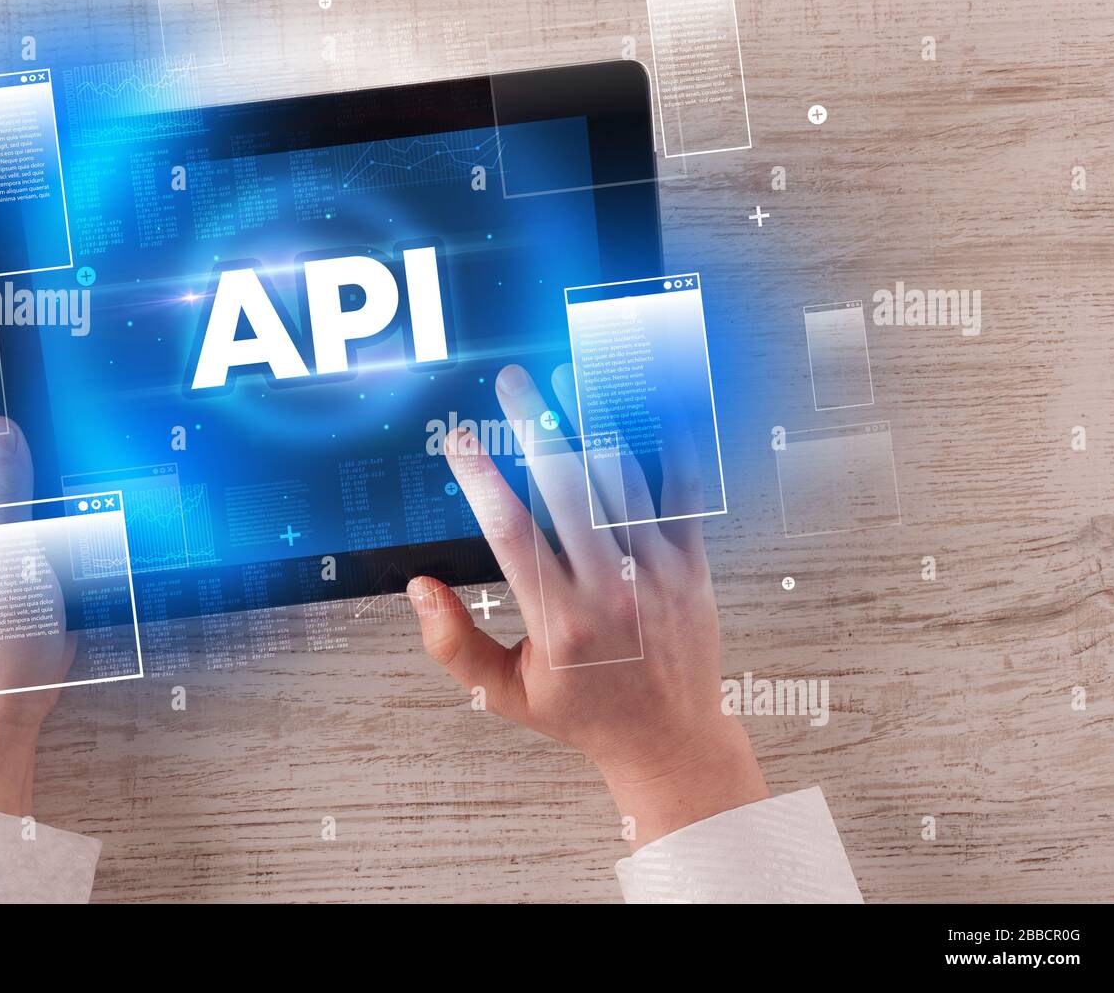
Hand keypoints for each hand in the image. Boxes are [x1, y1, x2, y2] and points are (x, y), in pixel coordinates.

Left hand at [0, 415, 72, 815]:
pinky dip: (72, 530)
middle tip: (83, 472)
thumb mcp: (3, 555)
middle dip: (51, 467)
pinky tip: (94, 535)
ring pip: (38, 498)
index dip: (21, 432)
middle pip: (13, 467)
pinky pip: (52, 531)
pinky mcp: (23, 568)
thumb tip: (1, 428)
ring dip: (65, 500)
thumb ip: (3, 489)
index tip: (61, 426)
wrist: (7, 704)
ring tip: (92, 507)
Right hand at [409, 364, 767, 848]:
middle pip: (567, 487)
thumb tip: (420, 588)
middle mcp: (610, 590)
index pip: (510, 532)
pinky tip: (649, 404)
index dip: (481, 478)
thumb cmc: (583, 712)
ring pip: (623, 480)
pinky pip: (684, 493)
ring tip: (569, 373)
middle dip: (535, 424)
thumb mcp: (504, 693)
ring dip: (593, 419)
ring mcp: (657, 573)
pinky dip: (669, 444)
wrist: (671, 739)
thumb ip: (454, 644)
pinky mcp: (693, 565)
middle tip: (512, 382)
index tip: (460, 438)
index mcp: (558, 621)